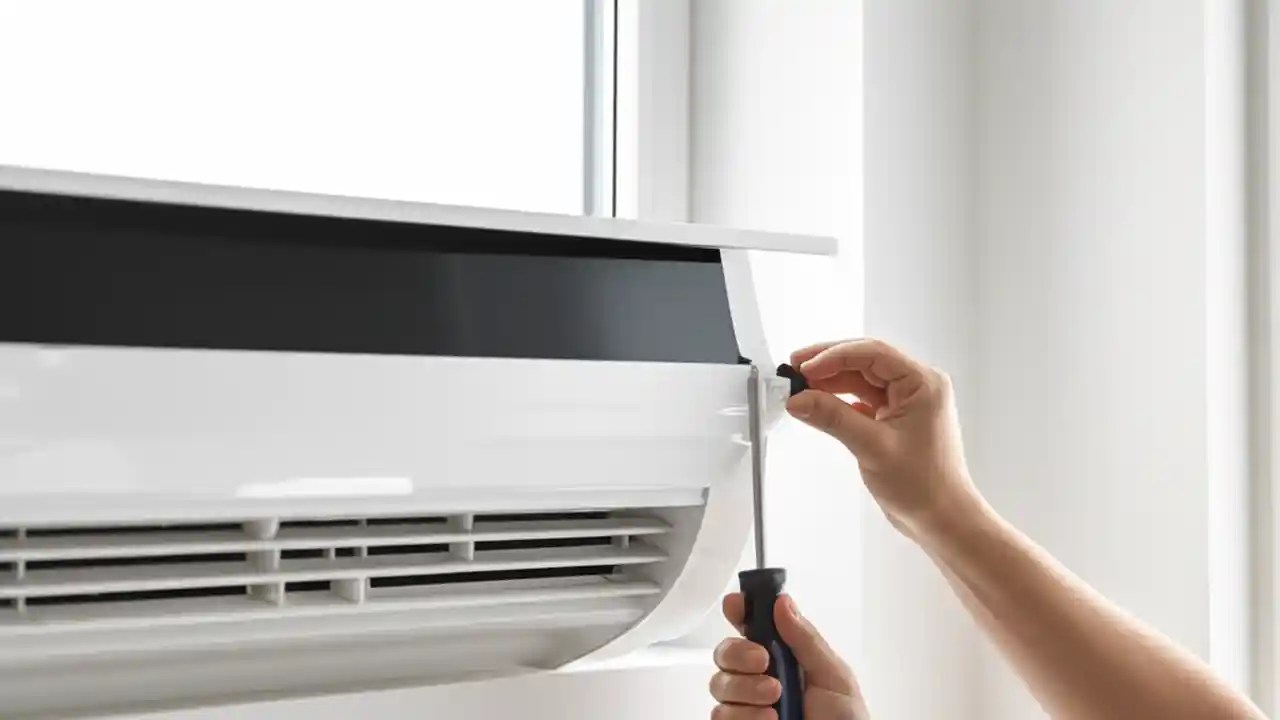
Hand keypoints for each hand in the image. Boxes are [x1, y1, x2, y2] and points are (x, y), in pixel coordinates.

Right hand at [710, 592, 867, 718]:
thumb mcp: (834, 675)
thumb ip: (806, 639)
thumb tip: (782, 602)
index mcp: (782, 656)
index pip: (750, 624)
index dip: (738, 610)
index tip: (736, 605)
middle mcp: (758, 677)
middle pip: (724, 652)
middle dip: (739, 653)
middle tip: (764, 662)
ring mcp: (745, 704)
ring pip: (719, 684)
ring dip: (746, 690)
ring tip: (776, 702)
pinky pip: (721, 715)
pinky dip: (745, 716)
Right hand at [786, 338, 982, 537]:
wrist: (942, 519)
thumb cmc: (924, 486)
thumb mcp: (872, 447)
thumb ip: (833, 418)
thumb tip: (798, 400)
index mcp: (923, 383)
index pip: (872, 354)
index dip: (834, 355)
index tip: (805, 367)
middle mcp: (916, 386)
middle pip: (864, 362)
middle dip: (828, 364)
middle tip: (795, 369)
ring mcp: (905, 403)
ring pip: (860, 381)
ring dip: (830, 383)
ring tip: (799, 387)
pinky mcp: (894, 419)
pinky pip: (861, 400)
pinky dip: (838, 401)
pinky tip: (817, 404)